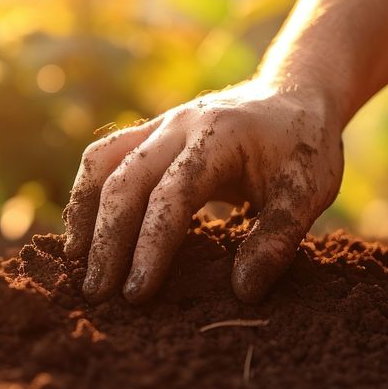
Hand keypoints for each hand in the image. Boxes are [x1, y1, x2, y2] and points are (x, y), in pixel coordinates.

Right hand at [62, 79, 343, 303]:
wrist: (293, 94)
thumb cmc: (302, 146)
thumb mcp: (309, 191)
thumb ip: (278, 238)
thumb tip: (243, 291)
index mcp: (218, 137)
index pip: (171, 195)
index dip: (151, 245)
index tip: (138, 292)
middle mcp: (178, 125)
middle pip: (124, 180)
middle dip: (107, 241)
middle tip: (99, 295)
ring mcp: (158, 125)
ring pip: (102, 164)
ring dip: (85, 214)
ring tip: (78, 266)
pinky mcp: (148, 134)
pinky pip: (103, 158)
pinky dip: (86, 196)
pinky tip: (84, 234)